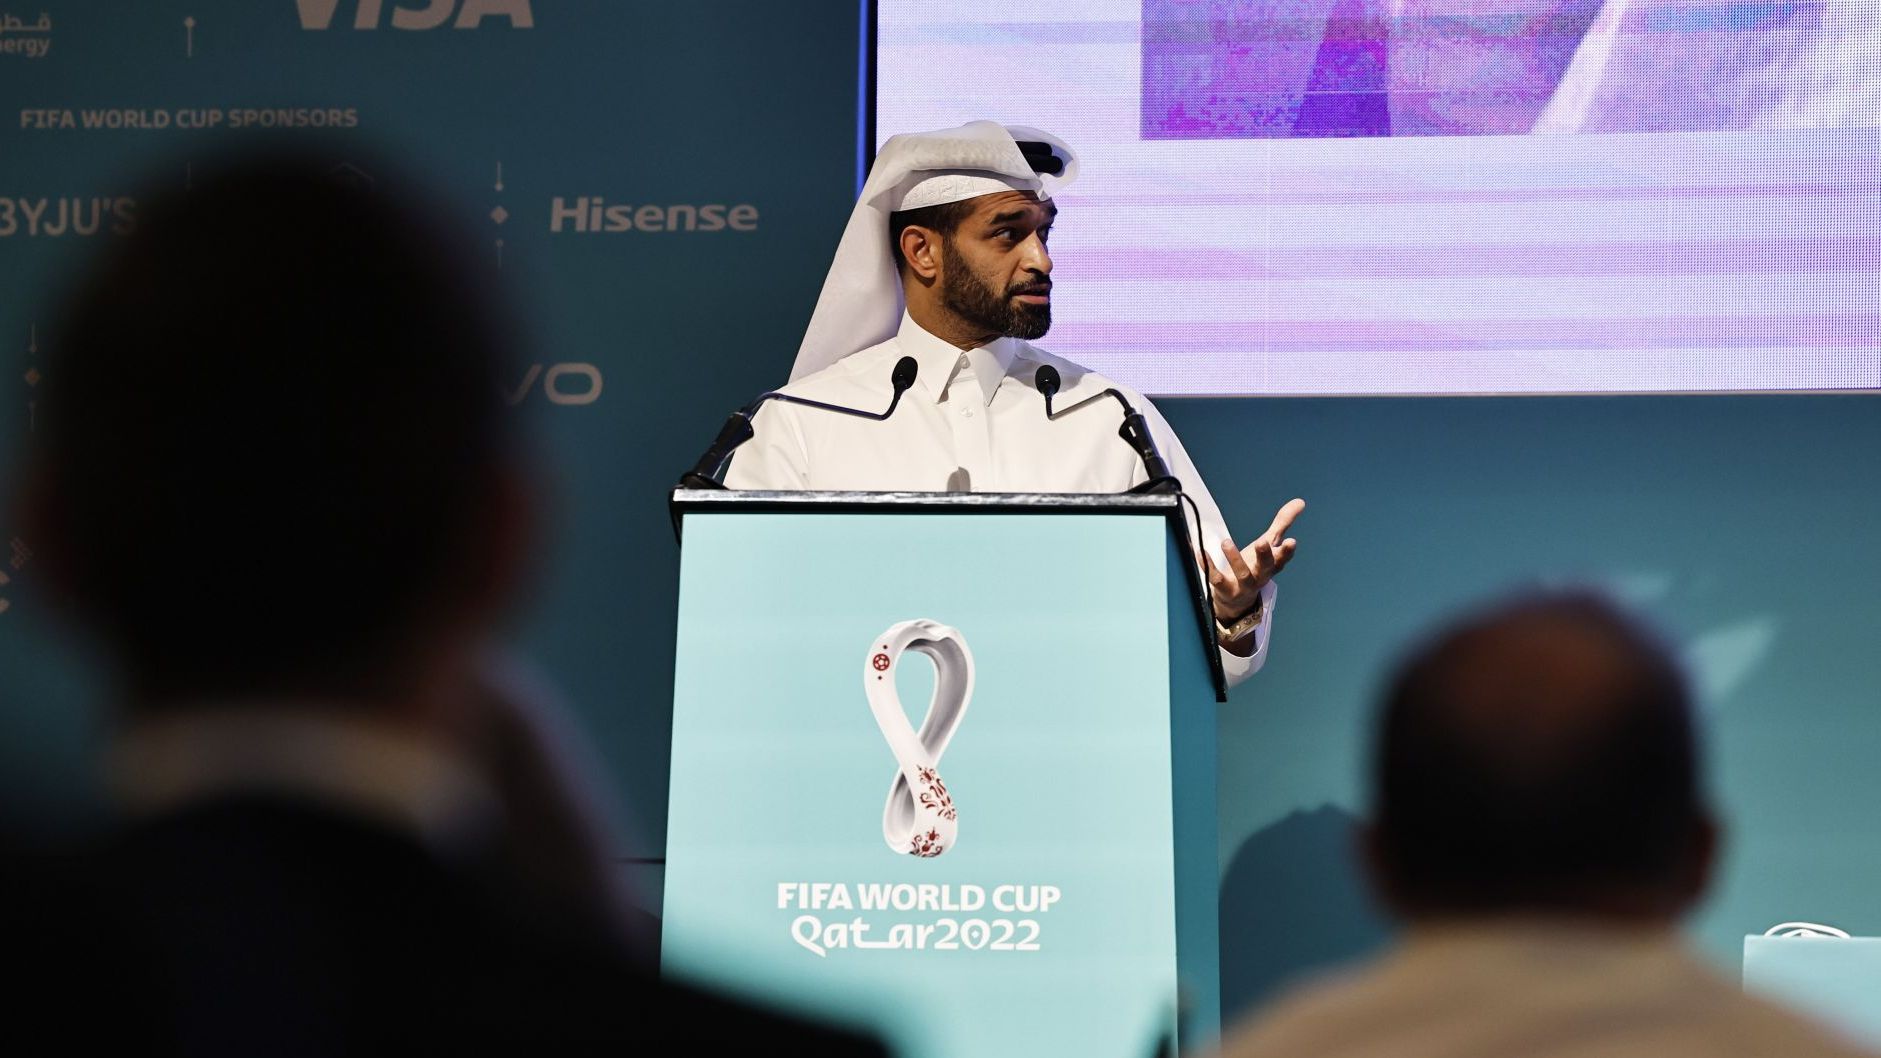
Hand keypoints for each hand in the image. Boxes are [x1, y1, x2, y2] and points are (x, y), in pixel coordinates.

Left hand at [1205, 498, 1303, 624]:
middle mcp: (1260, 576)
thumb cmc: (1255, 566)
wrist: (1237, 600)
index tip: (1291, 541)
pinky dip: (1208, 565)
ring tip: (1226, 542)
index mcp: (1272, 564)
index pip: (1282, 558)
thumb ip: (1282, 523)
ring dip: (1235, 558)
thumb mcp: (1269, 543)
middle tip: (1262, 542)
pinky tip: (1201, 552)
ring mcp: (1243, 585)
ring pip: (1242, 574)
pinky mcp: (1225, 590)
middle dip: (1264, 555)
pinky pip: (1216, 578)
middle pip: (1266, 568)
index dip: (1286, 551)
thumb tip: (1300, 502)